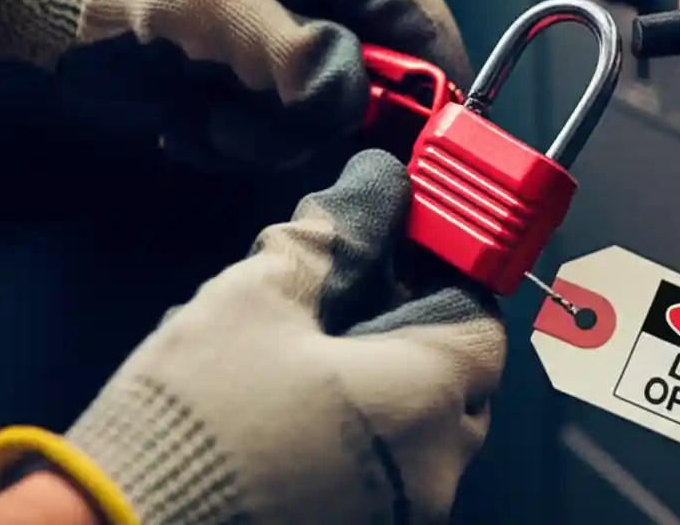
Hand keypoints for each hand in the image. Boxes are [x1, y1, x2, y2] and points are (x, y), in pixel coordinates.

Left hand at [0, 0, 470, 166]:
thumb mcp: (197, 4)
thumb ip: (282, 49)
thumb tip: (347, 95)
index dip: (429, 57)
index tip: (439, 118)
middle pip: (366, 56)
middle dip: (324, 109)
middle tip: (282, 133)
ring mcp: (274, 18)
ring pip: (318, 100)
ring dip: (268, 131)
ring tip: (205, 124)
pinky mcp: (246, 60)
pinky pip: (274, 116)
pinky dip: (237, 136)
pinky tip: (188, 126)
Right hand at [0, 149, 505, 524]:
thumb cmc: (197, 411)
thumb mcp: (257, 296)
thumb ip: (331, 237)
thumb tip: (372, 187)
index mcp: (423, 399)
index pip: (482, 329)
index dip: (447, 287)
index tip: (404, 265)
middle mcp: (432, 471)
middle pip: (460, 386)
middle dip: (419, 341)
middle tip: (353, 311)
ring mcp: (398, 516)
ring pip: (424, 440)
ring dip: (390, 395)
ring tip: (315, 365)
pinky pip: (387, 481)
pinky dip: (364, 444)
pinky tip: (298, 420)